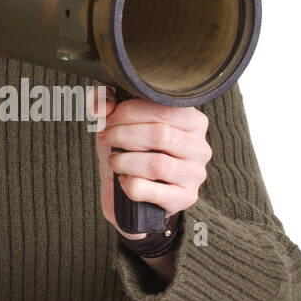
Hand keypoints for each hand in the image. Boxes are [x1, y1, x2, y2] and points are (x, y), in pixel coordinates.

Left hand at [87, 88, 211, 238]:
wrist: (134, 192)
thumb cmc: (132, 151)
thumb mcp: (119, 122)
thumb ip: (108, 103)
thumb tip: (102, 107)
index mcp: (192, 121)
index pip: (163, 108)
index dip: (129, 112)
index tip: (108, 119)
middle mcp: (199, 147)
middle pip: (159, 135)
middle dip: (123, 135)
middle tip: (105, 138)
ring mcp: (194, 174)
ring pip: (156, 164)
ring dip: (124, 161)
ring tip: (113, 161)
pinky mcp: (184, 198)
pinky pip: (152, 191)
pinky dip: (131, 185)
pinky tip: (124, 181)